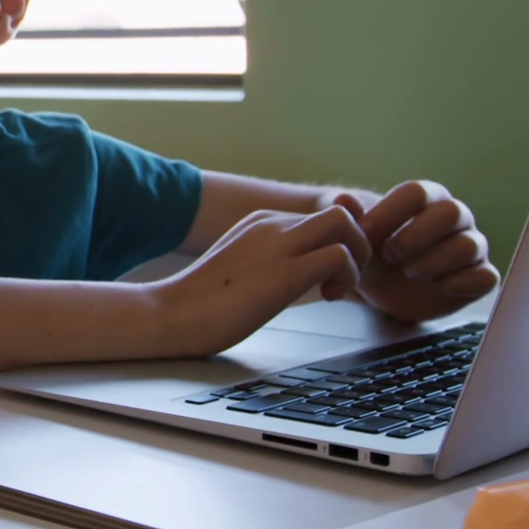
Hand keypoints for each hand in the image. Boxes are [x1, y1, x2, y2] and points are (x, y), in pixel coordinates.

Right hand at [152, 206, 371, 355]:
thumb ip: (267, 260)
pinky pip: (340, 256)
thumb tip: (290, 276)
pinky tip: (328, 298)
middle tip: (342, 279)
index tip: (328, 274)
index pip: (320, 217)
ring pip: (346, 225)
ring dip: (357, 257)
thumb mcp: (240, 268)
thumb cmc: (199, 305)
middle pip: (341, 213)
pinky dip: (348, 277)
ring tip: (337, 288)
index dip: (337, 244)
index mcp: (259, 221)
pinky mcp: (284, 272)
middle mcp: (271, 224)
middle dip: (358, 245)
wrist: (170, 314)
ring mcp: (278, 244)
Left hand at [334, 181, 498, 321]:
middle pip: (450, 212)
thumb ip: (352, 217)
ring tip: (409, 272)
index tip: (365, 231)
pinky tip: (435, 286)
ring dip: (433, 261)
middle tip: (388, 254)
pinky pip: (484, 277)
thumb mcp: (358, 238)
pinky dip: (458, 283)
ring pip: (468, 245)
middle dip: (414, 235)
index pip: (417, 192)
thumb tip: (342, 199)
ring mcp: (472, 246)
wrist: (385, 292)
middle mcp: (456, 218)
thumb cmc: (375, 255)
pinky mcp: (481, 277)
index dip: (390, 211)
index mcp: (427, 199)